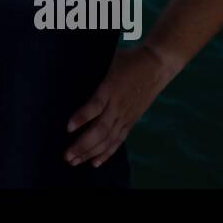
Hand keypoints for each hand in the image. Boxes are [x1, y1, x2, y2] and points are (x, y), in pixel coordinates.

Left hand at [64, 44, 175, 167]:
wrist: (156, 65)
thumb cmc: (126, 60)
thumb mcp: (106, 59)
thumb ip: (89, 68)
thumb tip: (66, 71)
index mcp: (110, 88)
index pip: (95, 105)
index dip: (82, 117)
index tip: (68, 128)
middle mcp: (118, 105)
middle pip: (100, 129)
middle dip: (82, 144)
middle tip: (66, 155)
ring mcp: (125, 116)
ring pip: (108, 139)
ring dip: (90, 152)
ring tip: (74, 161)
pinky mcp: (130, 121)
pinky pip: (118, 140)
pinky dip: (106, 153)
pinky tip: (94, 162)